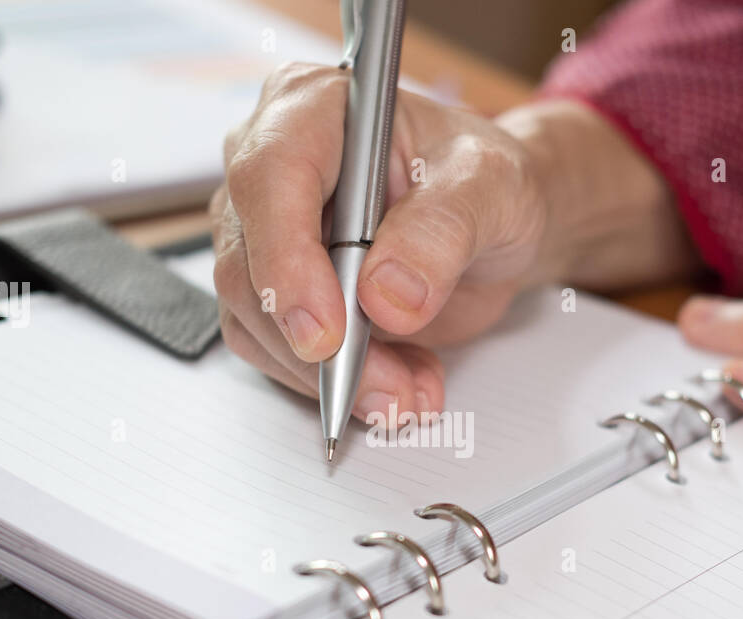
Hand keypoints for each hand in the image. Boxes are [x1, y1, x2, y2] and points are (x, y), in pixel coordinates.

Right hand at [212, 63, 696, 420]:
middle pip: (249, 263)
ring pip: (256, 321)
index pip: (270, 177)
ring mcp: (264, 234)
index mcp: (313, 108)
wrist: (493, 226)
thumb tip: (386, 294)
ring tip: (410, 388)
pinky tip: (395, 380)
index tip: (326, 333)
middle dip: (319, 344)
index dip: (287, 260)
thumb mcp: (491, 188)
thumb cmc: (485, 183)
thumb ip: (443, 230)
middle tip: (389, 386)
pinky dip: (334, 385)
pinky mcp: (274, 293)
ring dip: (331, 376)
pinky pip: (276, 353)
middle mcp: (271, 166)